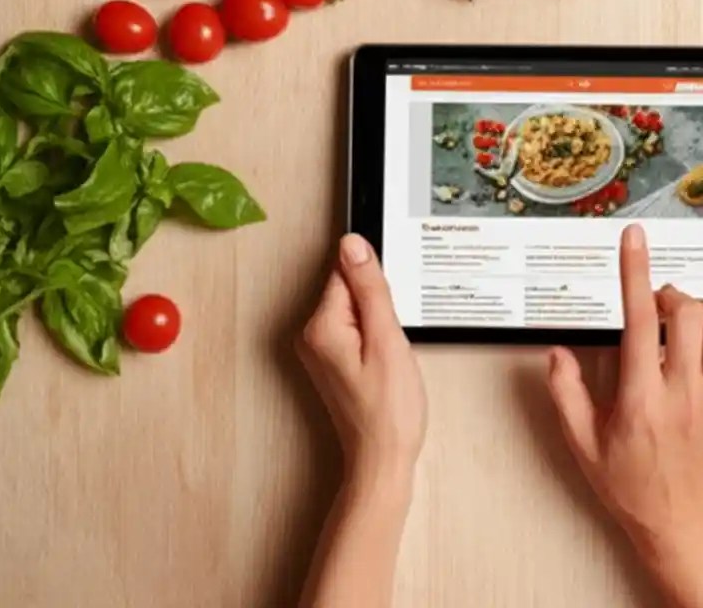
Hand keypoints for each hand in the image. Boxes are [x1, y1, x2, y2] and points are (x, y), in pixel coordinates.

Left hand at [298, 234, 426, 481]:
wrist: (381, 457)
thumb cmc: (389, 409)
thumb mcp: (387, 340)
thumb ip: (370, 288)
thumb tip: (353, 244)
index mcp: (321, 326)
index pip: (348, 273)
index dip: (378, 287)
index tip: (389, 314)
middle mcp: (311, 335)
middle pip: (350, 290)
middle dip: (379, 306)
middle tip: (392, 342)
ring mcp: (319, 349)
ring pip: (355, 310)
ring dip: (379, 324)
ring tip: (388, 358)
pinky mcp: (331, 360)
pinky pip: (355, 329)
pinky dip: (374, 338)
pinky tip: (384, 363)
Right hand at [546, 225, 702, 550]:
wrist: (678, 522)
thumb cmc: (630, 484)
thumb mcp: (582, 442)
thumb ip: (566, 393)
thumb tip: (557, 352)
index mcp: (642, 398)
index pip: (641, 320)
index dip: (635, 272)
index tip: (634, 239)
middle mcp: (685, 393)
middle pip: (691, 315)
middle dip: (673, 295)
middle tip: (658, 303)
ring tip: (686, 319)